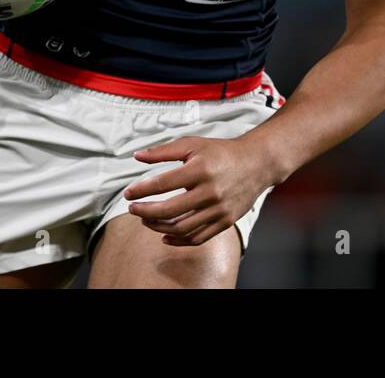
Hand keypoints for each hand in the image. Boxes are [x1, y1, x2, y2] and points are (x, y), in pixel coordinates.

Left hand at [123, 136, 275, 246]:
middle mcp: (210, 191)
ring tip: (146, 220)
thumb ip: (163, 151)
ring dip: (158, 227)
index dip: (141, 190)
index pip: (162, 184)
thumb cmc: (221, 152)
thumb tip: (137, 156)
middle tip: (132, 209)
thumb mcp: (192, 144)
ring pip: (182, 227)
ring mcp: (219, 209)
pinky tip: (165, 236)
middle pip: (169, 210)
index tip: (128, 194)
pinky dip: (179, 240)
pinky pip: (199, 237)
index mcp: (200, 169)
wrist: (256, 163)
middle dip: (145, 211)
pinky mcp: (226, 221)